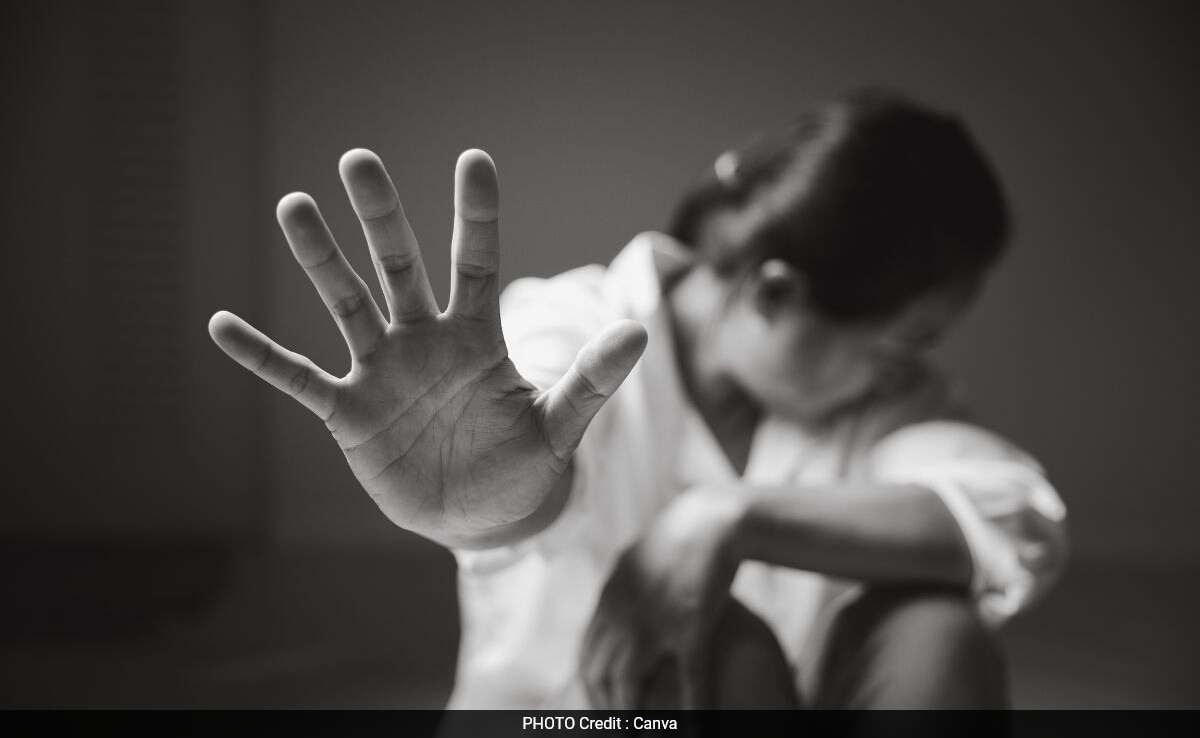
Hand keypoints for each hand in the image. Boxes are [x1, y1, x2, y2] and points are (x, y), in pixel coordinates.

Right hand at [208, 149, 646, 547]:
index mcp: (477, 336)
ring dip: (321, 262)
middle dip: (382, 219)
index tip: (473, 160)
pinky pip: (300, 379)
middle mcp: (425, 341)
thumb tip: (640, 330)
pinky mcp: (350, 414)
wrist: (481, 514)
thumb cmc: (523, 462)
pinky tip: (221, 325)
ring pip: (347, 305)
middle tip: (358, 160)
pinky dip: (264, 357)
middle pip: (401, 268)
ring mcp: (383, 373)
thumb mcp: (560, 423)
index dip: (476, 215)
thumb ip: (591, 380)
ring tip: (294, 208)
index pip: (477, 262)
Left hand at [580, 488, 745, 708]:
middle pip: (599, 674)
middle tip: (618, 729)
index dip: (591, 687)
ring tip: (645, 735)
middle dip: (606, 708)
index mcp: (608, 599)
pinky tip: (695, 729)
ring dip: (634, 717)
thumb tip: (605, 609)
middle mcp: (622, 613)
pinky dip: (690, 709)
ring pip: (629, 683)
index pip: (586, 655)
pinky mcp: (690, 625)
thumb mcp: (634, 562)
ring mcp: (654, 621)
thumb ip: (617, 590)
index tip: (600, 706)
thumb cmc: (678, 540)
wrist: (712, 521)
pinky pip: (686, 678)